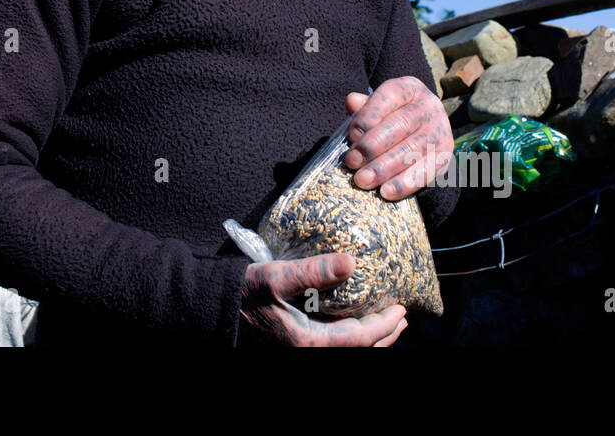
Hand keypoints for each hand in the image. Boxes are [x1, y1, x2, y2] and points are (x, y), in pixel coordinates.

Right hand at [240, 254, 407, 346]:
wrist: (213, 309)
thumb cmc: (241, 292)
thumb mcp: (275, 277)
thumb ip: (313, 271)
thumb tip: (351, 262)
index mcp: (309, 342)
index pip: (360, 338)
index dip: (385, 325)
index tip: (402, 309)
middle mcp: (307, 352)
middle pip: (358, 351)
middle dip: (384, 336)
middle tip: (401, 319)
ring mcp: (299, 351)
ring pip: (345, 352)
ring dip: (369, 340)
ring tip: (384, 325)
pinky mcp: (292, 345)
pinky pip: (331, 347)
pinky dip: (349, 339)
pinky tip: (350, 325)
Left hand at [343, 76, 454, 199]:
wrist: (420, 130)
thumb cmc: (389, 118)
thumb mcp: (376, 107)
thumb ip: (363, 107)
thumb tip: (351, 101)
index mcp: (409, 88)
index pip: (390, 96)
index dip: (369, 115)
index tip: (351, 135)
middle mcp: (428, 106)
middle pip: (401, 124)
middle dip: (373, 145)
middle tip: (352, 162)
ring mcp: (440, 130)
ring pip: (412, 150)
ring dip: (385, 168)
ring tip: (363, 180)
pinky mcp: (445, 155)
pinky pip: (426, 171)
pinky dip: (405, 184)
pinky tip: (386, 192)